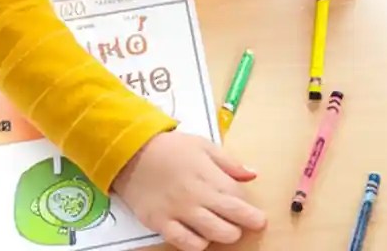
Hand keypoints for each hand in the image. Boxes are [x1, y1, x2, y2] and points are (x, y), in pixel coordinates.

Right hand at [112, 132, 265, 249]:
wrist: (132, 152)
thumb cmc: (171, 148)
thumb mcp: (204, 145)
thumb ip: (229, 163)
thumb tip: (253, 175)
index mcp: (208, 175)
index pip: (238, 198)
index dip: (249, 208)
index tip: (255, 213)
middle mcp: (196, 196)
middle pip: (230, 219)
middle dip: (244, 225)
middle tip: (245, 224)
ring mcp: (177, 211)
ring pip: (211, 234)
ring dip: (225, 236)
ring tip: (226, 230)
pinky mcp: (160, 222)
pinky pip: (183, 242)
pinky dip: (197, 244)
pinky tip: (201, 239)